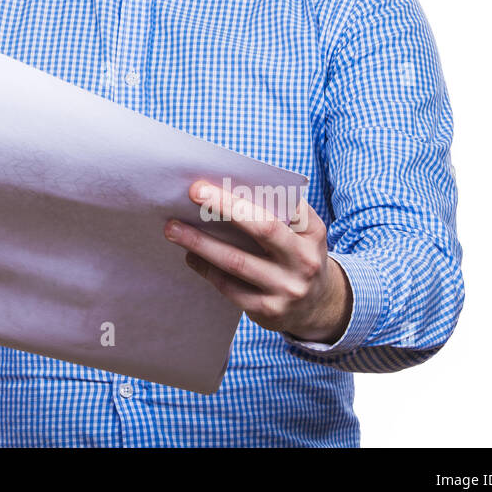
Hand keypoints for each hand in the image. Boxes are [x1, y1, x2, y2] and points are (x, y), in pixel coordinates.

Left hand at [164, 179, 352, 343]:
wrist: (318, 306)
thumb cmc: (297, 255)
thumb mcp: (301, 233)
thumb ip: (276, 211)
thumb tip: (226, 189)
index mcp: (313, 232)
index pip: (284, 204)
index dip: (254, 191)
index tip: (217, 180)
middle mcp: (304, 260)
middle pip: (262, 228)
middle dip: (226, 206)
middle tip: (193, 192)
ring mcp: (287, 288)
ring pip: (237, 262)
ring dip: (201, 243)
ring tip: (173, 229)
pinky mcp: (269, 311)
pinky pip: (230, 287)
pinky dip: (206, 269)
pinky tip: (190, 256)